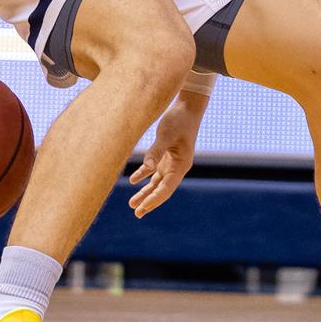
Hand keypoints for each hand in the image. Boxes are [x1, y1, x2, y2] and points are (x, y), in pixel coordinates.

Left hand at [127, 92, 204, 216]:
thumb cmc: (179, 120)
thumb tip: (146, 170)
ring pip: (157, 182)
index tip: (143, 209)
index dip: (155, 199)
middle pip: (162, 189)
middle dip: (150, 202)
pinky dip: (143, 176)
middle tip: (137, 214)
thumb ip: (155, 152)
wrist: (187, 107)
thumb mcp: (166, 135)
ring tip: (132, 204)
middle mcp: (177, 167)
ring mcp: (171, 162)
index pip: (167, 188)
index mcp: (181, 165)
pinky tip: (133, 181)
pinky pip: (153, 170)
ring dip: (146, 192)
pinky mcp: (165, 155)